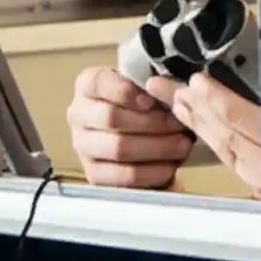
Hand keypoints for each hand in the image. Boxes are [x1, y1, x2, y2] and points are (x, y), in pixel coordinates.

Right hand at [66, 67, 191, 188]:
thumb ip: (154, 90)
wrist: (142, 137)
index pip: (99, 83)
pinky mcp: (94, 175)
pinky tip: (171, 167)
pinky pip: (122, 177)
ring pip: (118, 148)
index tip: (151, 100)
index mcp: (87, 86)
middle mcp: (78, 115)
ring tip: (182, 145)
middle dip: (151, 122)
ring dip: (156, 147)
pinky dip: (151, 172)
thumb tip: (172, 97)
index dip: (125, 92)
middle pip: (111, 118)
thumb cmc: (145, 105)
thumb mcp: (146, 89)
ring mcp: (82, 147)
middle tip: (179, 125)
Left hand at [148, 73, 260, 213]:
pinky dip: (216, 145)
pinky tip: (203, 131)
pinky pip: (234, 165)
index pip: (244, 123)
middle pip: (224, 136)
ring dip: (199, 125)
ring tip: (177, 103)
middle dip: (193, 109)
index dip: (218, 103)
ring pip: (225, 152)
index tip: (196, 83)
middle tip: (166, 87)